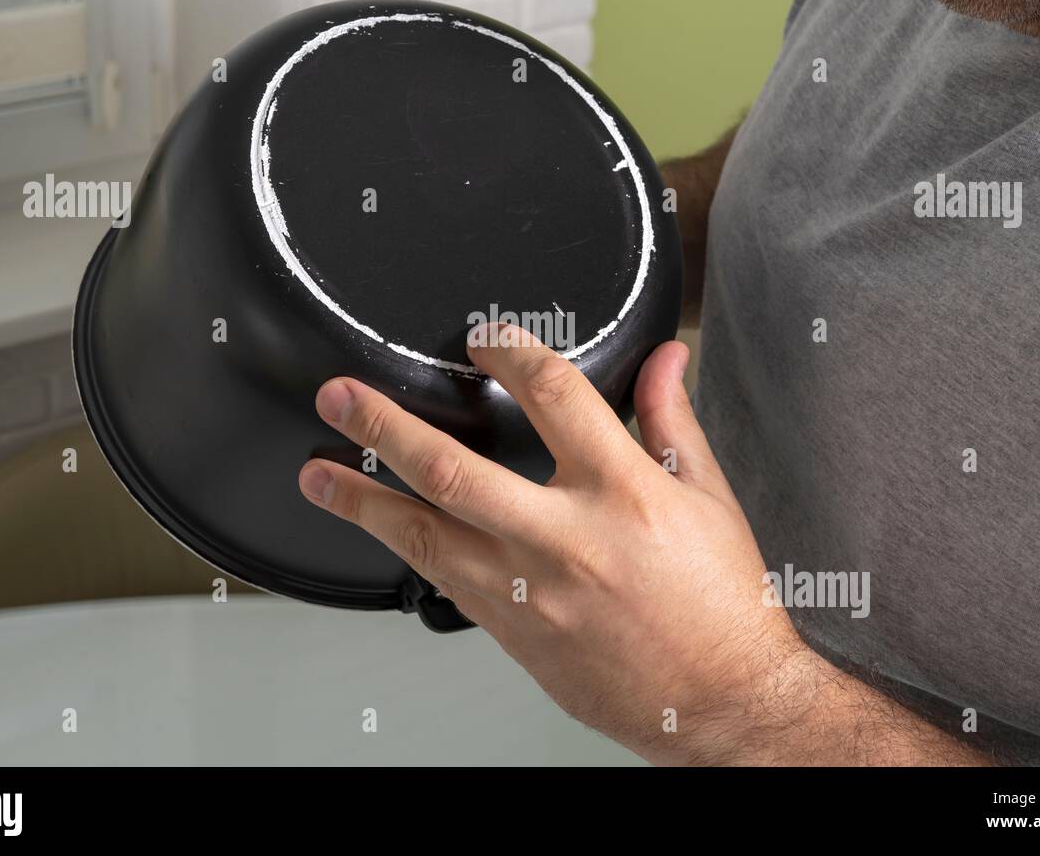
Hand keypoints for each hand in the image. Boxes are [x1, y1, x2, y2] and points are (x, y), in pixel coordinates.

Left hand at [297, 324, 985, 764]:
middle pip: (453, 469)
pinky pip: (443, 582)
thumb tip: (662, 361)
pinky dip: (406, 550)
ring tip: (317, 472)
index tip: (487, 338)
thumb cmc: (723, 607)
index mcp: (624, 493)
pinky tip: (380, 530)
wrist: (722, 702)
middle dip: (384, 427)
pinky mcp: (512, 633)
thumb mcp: (710, 499)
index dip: (512, 352)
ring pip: (424, 536)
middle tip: (341, 398)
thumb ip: (671, 421)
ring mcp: (528, 593)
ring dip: (362, 500)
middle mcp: (566, 541)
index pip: (554, 395)